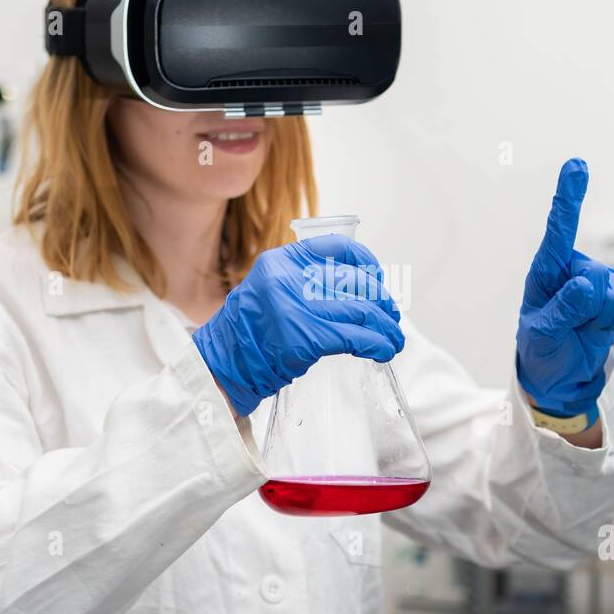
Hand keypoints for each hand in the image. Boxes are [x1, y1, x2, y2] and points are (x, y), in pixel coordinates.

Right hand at [193, 235, 403, 416]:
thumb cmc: (248, 335)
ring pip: (361, 311)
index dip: (366, 262)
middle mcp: (288, 278)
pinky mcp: (303, 338)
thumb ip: (304, 282)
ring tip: (393, 340)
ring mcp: (295, 307)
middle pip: (355, 282)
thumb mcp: (270, 291)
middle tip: (390, 318)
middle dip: (381, 302)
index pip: (337, 248)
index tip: (378, 279)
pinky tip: (383, 351)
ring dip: (385, 328)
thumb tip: (355, 289)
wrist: (220, 366)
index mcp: (281, 261)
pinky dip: (376, 344)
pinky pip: (354, 337)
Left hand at [516, 158, 613, 422]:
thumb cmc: (542, 351)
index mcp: (544, 272)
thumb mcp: (542, 335)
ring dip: (603, 317)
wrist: (561, 377)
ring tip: (583, 327)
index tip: (576, 165)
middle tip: (571, 326)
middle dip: (589, 308)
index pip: (558, 232)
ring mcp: (598, 280)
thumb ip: (563, 309)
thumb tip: (586, 284)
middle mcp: (572, 269)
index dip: (568, 198)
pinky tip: (599, 327)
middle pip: (595, 277)